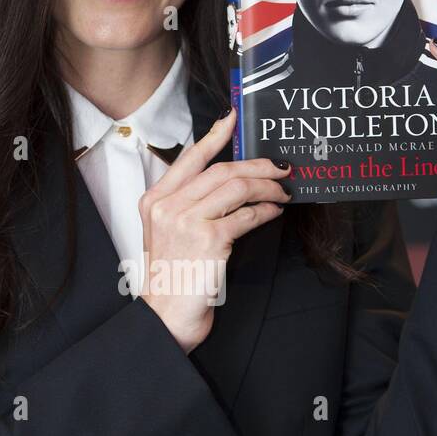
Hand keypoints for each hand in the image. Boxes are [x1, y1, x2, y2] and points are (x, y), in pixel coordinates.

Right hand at [138, 108, 291, 352]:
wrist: (167, 315)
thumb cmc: (172, 277)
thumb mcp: (168, 234)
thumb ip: (187, 205)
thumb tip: (227, 182)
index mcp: (154, 200)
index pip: (190, 159)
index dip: (215, 136)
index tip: (233, 120)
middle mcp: (168, 206)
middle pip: (221, 170)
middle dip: (257, 165)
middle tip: (280, 168)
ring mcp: (187, 222)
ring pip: (236, 188)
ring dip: (266, 187)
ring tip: (282, 191)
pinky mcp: (209, 240)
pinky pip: (246, 215)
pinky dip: (265, 211)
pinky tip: (274, 212)